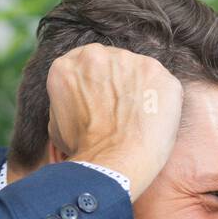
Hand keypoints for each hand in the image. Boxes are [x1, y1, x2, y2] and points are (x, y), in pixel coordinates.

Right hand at [46, 43, 182, 200]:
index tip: (101, 102)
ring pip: (136, 71)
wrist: (114, 163)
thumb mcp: (57, 126)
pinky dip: (159, 100)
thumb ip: (67, 102)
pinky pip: (160, 83)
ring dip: (138, 90)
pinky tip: (153, 121)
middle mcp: (95, 55)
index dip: (94, 86)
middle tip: (120, 113)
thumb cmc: (86, 152)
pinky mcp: (155, 70)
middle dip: (116, 84)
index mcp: (67, 67)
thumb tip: (77, 104)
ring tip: (137, 121)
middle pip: (110, 64)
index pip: (82, 67)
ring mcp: (127, 59)